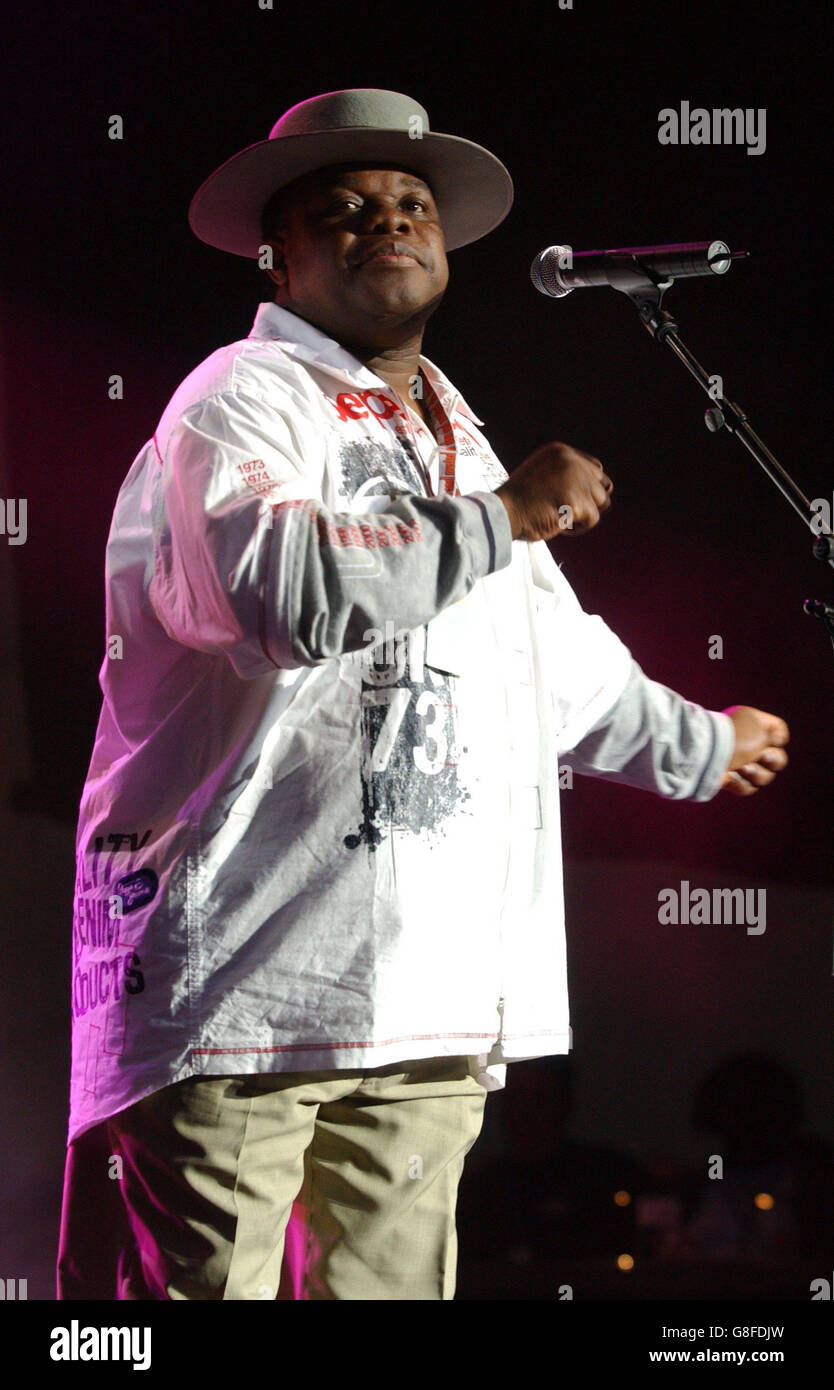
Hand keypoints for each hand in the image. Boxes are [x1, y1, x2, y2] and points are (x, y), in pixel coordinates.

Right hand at [495, 441, 612, 541]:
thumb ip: (567, 474)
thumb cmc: (520, 501)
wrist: (502, 513)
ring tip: (563, 518)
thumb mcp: (543, 474)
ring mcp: (575, 479)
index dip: (588, 488)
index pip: (595, 469)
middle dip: (590, 502)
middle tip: (569, 511)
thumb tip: (601, 488)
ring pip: (601, 502)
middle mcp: (571, 460)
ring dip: (585, 515)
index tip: (573, 500)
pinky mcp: (576, 499)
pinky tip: (560, 525)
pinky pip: (593, 519)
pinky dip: (579, 528)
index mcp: (561, 451)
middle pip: (602, 485)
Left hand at [720, 706, 789, 795]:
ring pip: (764, 775)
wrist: (704, 757)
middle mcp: (746, 739)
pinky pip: (747, 787)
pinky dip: (740, 784)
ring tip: (742, 768)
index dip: (779, 738)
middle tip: (761, 756)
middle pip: (776, 757)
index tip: (773, 741)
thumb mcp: (761, 735)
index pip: (778, 729)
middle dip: (772, 759)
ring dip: (756, 773)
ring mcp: (738, 760)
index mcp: (752, 722)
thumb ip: (772, 742)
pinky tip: (729, 776)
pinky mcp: (729, 777)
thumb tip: (768, 751)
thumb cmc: (735, 741)